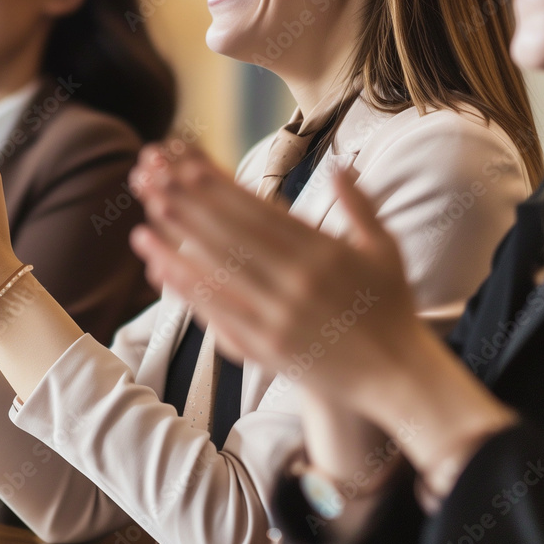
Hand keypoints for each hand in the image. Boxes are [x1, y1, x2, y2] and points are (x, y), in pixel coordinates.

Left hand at [127, 144, 421, 412]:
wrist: (401, 377)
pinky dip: (188, 291)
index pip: (260, 211)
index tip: (186, 166)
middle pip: (231, 235)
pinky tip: (162, 271)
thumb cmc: (392, 308)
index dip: (220, 188)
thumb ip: (360, 206)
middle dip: (188, 206)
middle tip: (151, 181)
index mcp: (323, 251)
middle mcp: (298, 280)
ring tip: (143, 221)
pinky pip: (219, 314)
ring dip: (177, 245)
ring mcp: (280, 315)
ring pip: (218, 272)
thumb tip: (339, 166)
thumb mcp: (385, 249)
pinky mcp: (268, 348)